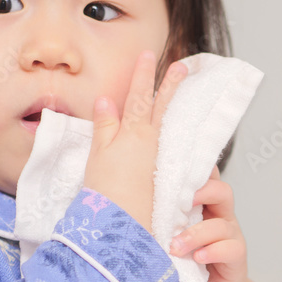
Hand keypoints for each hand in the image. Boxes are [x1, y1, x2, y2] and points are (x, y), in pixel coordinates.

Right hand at [83, 49, 187, 232]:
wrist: (122, 227)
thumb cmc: (105, 193)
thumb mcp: (98, 155)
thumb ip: (104, 126)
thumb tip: (105, 99)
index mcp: (133, 134)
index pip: (138, 97)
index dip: (143, 75)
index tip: (149, 54)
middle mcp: (151, 143)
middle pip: (161, 107)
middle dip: (170, 85)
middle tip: (182, 66)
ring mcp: (159, 159)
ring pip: (167, 125)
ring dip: (174, 106)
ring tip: (183, 92)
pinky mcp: (164, 176)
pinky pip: (172, 146)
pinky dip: (177, 133)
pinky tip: (181, 132)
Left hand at [168, 165, 249, 281]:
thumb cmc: (187, 265)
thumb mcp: (170, 237)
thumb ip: (161, 221)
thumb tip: (128, 207)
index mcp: (203, 207)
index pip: (205, 180)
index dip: (194, 173)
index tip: (170, 176)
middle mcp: (220, 217)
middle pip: (221, 191)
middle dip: (201, 193)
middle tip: (178, 206)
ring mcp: (231, 237)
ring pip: (221, 223)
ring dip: (196, 233)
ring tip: (175, 247)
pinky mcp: (237, 259)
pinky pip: (231, 248)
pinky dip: (213, 251)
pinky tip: (197, 258)